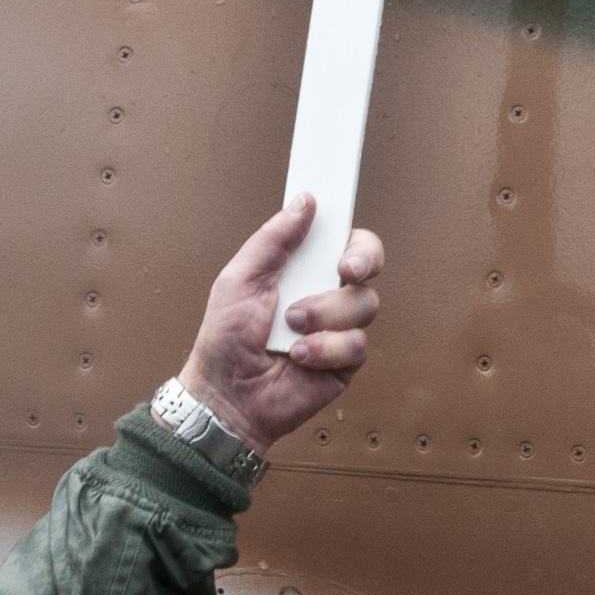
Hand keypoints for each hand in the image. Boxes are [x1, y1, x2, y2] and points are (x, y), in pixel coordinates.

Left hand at [179, 195, 384, 450]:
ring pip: (364, 304)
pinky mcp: (345, 361)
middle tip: (343, 271)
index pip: (345, 243)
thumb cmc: (226, 338)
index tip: (345, 242)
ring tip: (292, 328)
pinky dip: (324, 349)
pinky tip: (299, 357)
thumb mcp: (241, 278)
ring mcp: (339, 328)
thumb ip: (274, 239)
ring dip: (324, 314)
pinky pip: (355, 344)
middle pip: (368, 267)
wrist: (227, 394)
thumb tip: (305, 200)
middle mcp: (327, 295)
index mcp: (304, 270)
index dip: (356, 240)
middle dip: (361, 263)